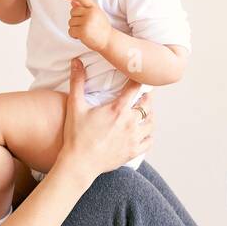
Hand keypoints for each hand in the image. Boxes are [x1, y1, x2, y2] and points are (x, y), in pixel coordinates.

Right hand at [58, 57, 153, 180]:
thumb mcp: (75, 106)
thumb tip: (76, 61)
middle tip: (141, 94)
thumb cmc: (76, 135)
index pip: (135, 88)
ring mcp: (133, 138)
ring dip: (149, 115)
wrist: (79, 164)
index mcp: (118, 109)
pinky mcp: (133, 151)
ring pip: (151, 122)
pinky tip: (143, 131)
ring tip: (143, 111)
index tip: (138, 76)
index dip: (138, 80)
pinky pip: (149, 141)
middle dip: (145, 97)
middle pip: (147, 104)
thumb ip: (77, 82)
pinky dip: (148, 134)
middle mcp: (130, 123)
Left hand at [64, 0, 111, 53]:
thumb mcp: (95, 15)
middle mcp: (90, 13)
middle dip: (75, 19)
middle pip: (72, 12)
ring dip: (74, 28)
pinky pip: (70, 31)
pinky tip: (81, 36)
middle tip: (84, 25)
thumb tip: (72, 2)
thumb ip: (84, 8)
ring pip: (70, 22)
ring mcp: (86, 22)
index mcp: (94, 8)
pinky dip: (73, 35)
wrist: (108, 41)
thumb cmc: (101, 28)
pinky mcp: (82, 31)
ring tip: (85, 31)